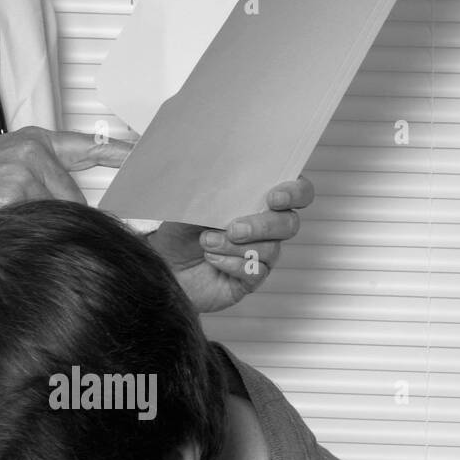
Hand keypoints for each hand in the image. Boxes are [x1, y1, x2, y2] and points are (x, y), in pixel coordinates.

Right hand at [0, 126, 135, 247]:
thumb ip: (35, 185)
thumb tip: (69, 214)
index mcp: (32, 142)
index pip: (89, 146)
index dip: (121, 154)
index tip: (146, 157)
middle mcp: (34, 151)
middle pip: (74, 201)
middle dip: (60, 226)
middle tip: (30, 234)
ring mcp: (26, 170)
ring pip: (57, 219)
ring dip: (35, 235)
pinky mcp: (16, 191)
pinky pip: (37, 227)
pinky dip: (21, 239)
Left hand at [149, 177, 313, 313]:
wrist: (163, 264)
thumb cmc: (180, 232)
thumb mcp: (194, 203)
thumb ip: (216, 190)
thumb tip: (228, 178)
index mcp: (258, 201)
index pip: (297, 192)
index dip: (295, 192)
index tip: (274, 198)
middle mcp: (265, 228)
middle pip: (289, 224)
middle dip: (262, 225)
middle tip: (233, 228)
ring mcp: (260, 255)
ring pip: (271, 249)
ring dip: (235, 246)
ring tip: (207, 243)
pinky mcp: (249, 280)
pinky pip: (255, 272)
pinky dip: (231, 264)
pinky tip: (212, 260)